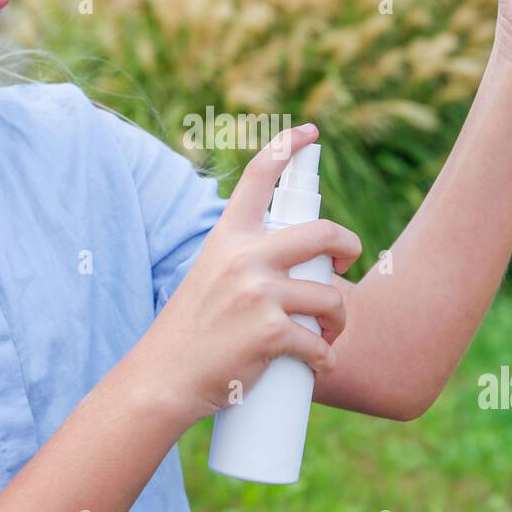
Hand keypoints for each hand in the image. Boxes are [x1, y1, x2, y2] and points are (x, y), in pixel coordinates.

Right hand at [139, 124, 362, 426]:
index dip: (287, 146)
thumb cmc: (189, 333)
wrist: (163, 379)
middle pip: (324, 232)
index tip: (309, 132)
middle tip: (347, 262)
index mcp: (228, 237)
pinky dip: (325, 358)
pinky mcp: (270, 332)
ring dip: (339, 321)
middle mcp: (244, 257)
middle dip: (348, 246)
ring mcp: (258, 293)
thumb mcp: (209, 276)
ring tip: (330, 333)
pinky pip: (319, 343)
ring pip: (331, 297)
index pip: (259, 176)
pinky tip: (322, 364)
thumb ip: (244, 260)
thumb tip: (292, 262)